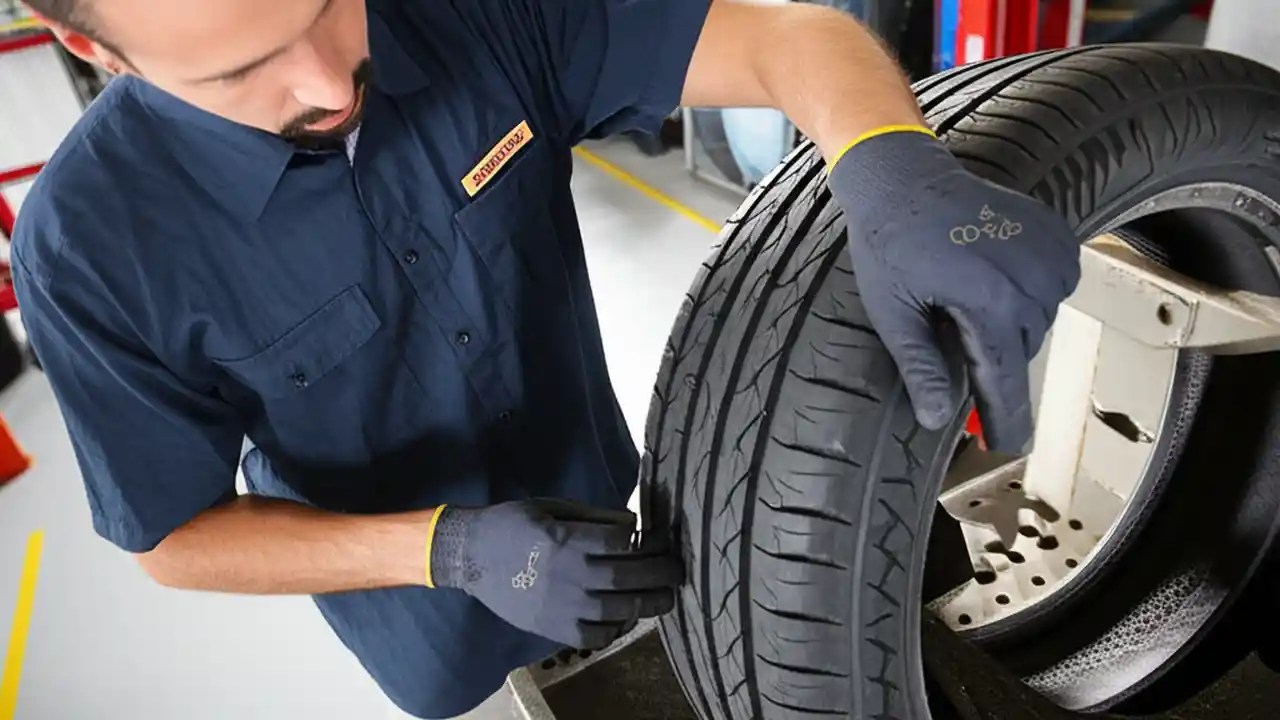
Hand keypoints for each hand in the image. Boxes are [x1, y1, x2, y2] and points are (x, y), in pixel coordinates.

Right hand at [426, 499, 682, 648]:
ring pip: (618, 610)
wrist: (472, 557)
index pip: (621, 540)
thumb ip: (593, 516)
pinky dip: (617, 629)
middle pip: (628, 577)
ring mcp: (561, 606)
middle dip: (661, 572)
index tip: (651, 535)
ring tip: (666, 597)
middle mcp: (567, 574)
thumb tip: (633, 524)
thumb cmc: (514, 524)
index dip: (643, 537)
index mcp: (566, 539)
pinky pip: (595, 636)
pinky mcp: (553, 628)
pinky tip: (625, 616)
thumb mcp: (552, 506)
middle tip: (678, 569)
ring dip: (649, 604)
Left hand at [827, 130, 1080, 451]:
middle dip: (989, 350)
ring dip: (1008, 319)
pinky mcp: (1056, 233)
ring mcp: (1048, 252)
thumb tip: (935, 418)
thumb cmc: (889, 242)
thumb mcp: (894, 313)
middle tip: (950, 317)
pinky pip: (1053, 285)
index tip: (1007, 443)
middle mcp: (1029, 279)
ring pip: (1038, 319)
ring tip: (965, 286)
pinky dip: (1028, 289)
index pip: (1002, 378)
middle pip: (1020, 350)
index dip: (1003, 416)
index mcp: (989, 302)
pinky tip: (992, 270)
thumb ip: (922, 367)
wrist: (904, 177)